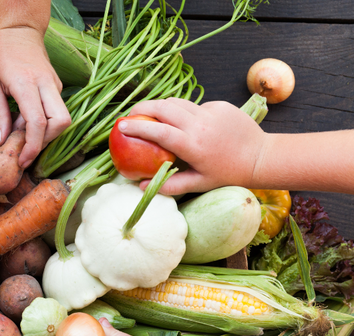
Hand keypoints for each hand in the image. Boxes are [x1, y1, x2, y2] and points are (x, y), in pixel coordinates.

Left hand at [0, 26, 70, 167]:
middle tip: (26, 150)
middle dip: (46, 142)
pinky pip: (56, 111)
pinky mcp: (57, 87)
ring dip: (46, 134)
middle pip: (61, 122)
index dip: (32, 146)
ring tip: (23, 133)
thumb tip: (1, 143)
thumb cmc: (0, 55)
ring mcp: (55, 85)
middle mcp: (46, 84)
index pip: (38, 122)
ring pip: (63, 119)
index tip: (23, 160)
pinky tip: (26, 121)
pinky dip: (44, 123)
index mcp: (26, 83)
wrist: (19, 31)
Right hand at [123, 98, 268, 194]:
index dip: (137, 126)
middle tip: (130, 115)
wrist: (261, 157)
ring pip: (177, 102)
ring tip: (150, 115)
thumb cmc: (228, 174)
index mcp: (192, 145)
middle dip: (142, 108)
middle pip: (163, 107)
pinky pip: (194, 106)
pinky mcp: (219, 105)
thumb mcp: (199, 184)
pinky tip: (184, 123)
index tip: (121, 125)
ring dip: (160, 107)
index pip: (158, 130)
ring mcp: (210, 112)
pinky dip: (183, 111)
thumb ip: (169, 185)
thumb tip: (141, 187)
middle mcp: (199, 125)